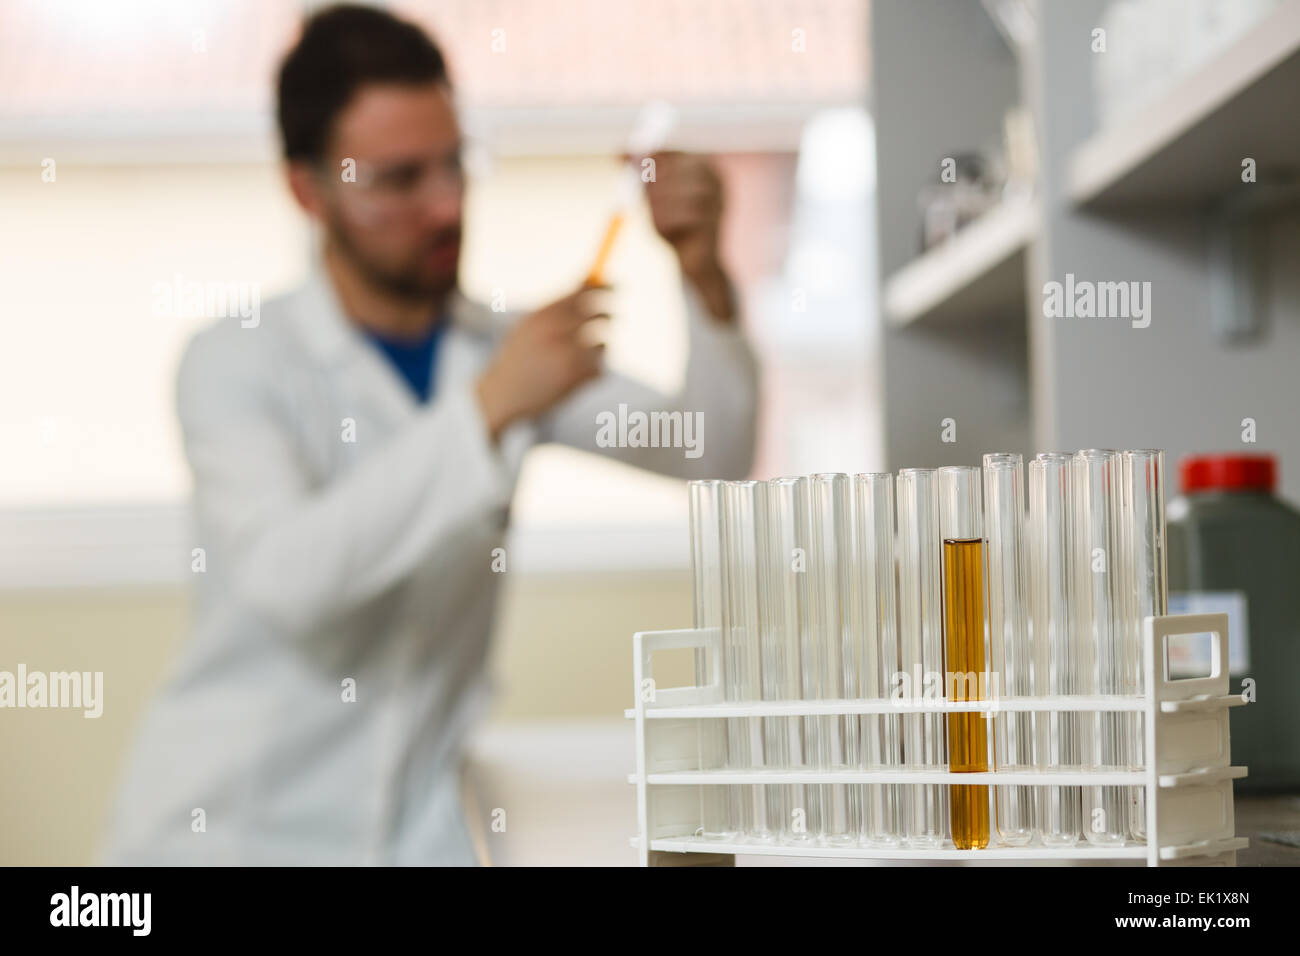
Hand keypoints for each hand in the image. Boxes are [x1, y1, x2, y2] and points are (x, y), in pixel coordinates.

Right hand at [475, 287, 608, 439]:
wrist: (501, 395)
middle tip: (608, 317)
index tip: (615, 286)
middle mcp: (555, 331)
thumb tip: (589, 282)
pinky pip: (600, 368)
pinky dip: (592, 373)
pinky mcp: (575, 378)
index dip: (604, 288)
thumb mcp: (530, 326)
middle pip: (599, 314)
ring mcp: (567, 355)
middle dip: (606, 315)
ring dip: (596, 351)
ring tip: (573, 360)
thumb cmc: (518, 358)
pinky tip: (571, 378)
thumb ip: (558, 306)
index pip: (582, 293)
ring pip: (602, 344)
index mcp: (543, 315)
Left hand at [638, 151, 734, 320]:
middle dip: (652, 184)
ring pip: (675, 194)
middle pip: (675, 169)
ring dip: (658, 208)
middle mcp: (715, 181)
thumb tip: (621, 151)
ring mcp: (716, 201)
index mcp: (704, 167)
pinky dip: (665, 224)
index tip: (622, 157)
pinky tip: (667, 233)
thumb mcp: (656, 196)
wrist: (695, 261)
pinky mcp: (711, 223)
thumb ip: (643, 173)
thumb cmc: (675, 225)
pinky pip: (679, 216)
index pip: (674, 152)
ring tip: (658, 221)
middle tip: (643, 198)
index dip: (649, 155)